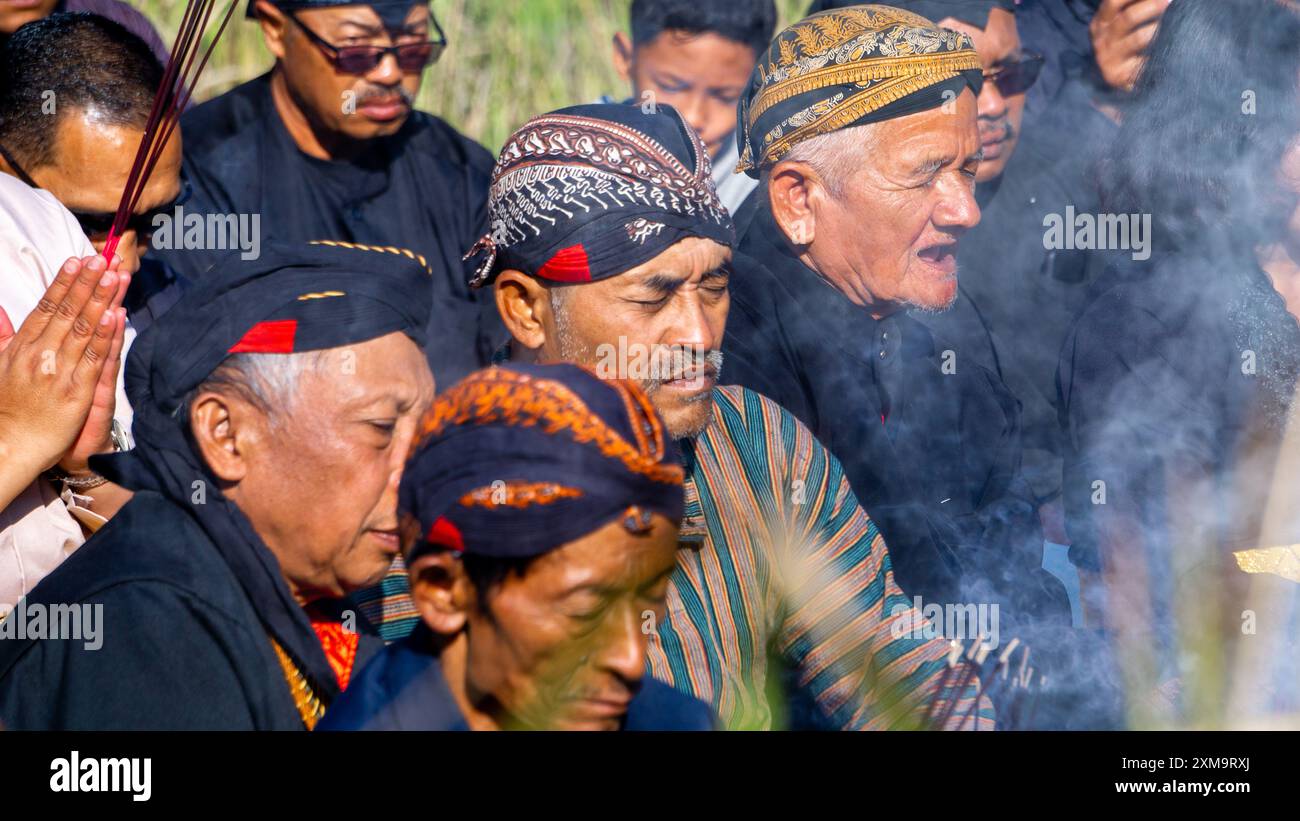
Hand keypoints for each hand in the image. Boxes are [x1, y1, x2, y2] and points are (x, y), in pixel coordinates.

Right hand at [0, 255, 126, 483]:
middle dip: (86, 283)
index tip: (77, 260)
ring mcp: (59, 372)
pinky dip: (105, 336)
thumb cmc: (7, 405)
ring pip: (84, 329)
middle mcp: (40, 354)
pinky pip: (93, 359)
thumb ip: (3, 335)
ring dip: (100, 300)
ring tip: (113, 276)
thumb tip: (0, 310)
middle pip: (67, 312)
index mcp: (23, 346)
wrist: (11, 444)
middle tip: (102, 259)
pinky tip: (114, 316)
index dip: (63, 282)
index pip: (46, 307)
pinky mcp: (77, 392)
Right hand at [1089, 0, 1170, 91]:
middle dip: (1153, 6)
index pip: (1113, 1)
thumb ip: (1132, 8)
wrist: (1117, 78)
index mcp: (1101, 22)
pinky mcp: (1120, 74)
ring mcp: (1109, 58)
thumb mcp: (1120, 24)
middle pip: (1129, 18)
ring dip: (1159, 28)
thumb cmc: (1124, 45)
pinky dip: (1160, 52)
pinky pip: (1146, 60)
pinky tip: (1170, 47)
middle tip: (1171, 1)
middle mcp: (1102, 39)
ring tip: (1176, 22)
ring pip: (1139, 38)